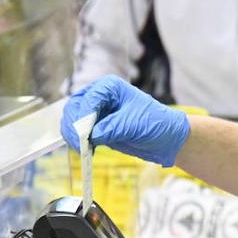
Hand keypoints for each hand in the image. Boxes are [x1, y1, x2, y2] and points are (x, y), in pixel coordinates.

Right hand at [62, 75, 190, 166]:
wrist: (166, 138)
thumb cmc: (155, 124)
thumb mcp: (134, 124)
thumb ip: (111, 128)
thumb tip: (90, 136)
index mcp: (110, 87)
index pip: (89, 98)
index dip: (83, 116)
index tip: (85, 135)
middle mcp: (100, 96)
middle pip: (74, 108)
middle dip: (74, 126)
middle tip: (80, 145)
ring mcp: (96, 111)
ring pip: (72, 121)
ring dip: (73, 135)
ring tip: (84, 150)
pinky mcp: (95, 127)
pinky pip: (78, 133)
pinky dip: (78, 142)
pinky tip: (88, 151)